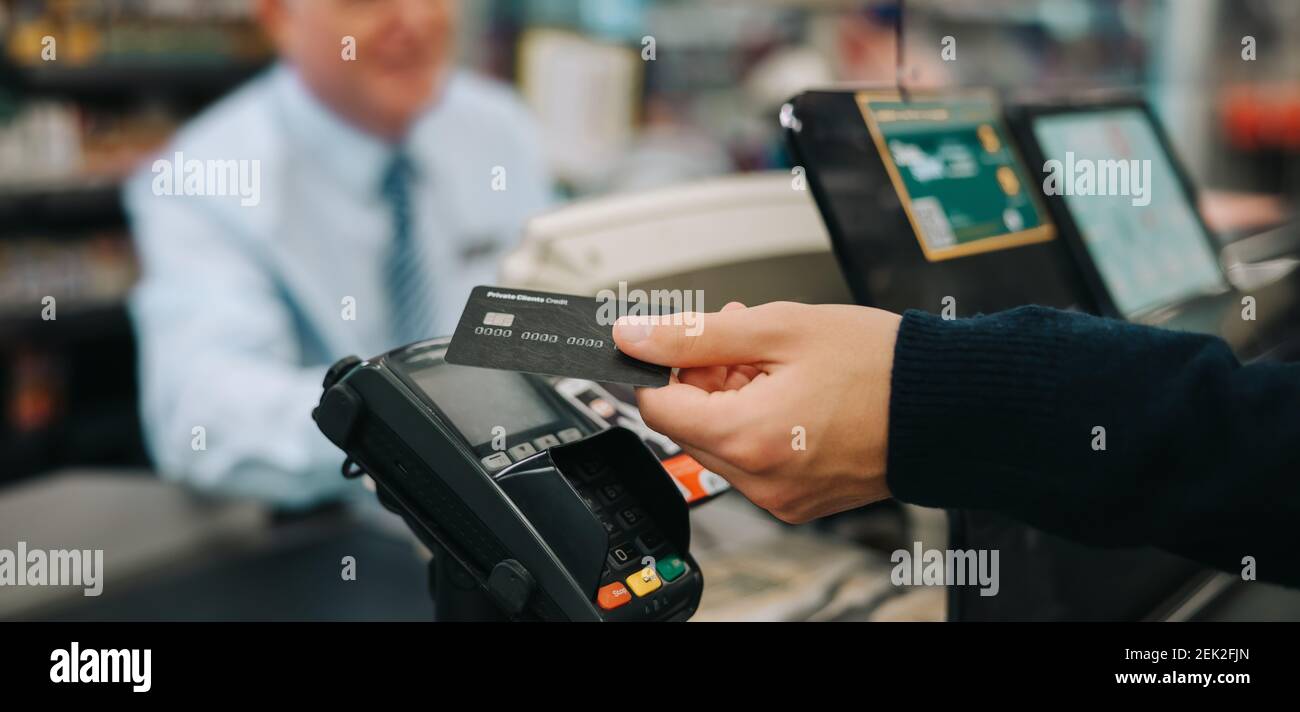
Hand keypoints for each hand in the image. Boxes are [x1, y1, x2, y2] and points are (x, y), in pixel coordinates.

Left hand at [612, 301, 901, 522]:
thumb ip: (695, 334)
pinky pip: (755, 463)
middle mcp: (760, 480)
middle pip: (689, 427)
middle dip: (706, 380)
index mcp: (748, 438)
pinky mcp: (801, 502)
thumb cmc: (880, 364)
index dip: (662, 368)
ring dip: (733, 400)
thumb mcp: (778, 329)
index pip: (656, 409)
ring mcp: (781, 497)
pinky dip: (761, 426)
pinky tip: (793, 394)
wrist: (948, 406)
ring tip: (778, 364)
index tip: (682, 343)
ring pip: (722, 443)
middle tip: (746, 343)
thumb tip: (633, 336)